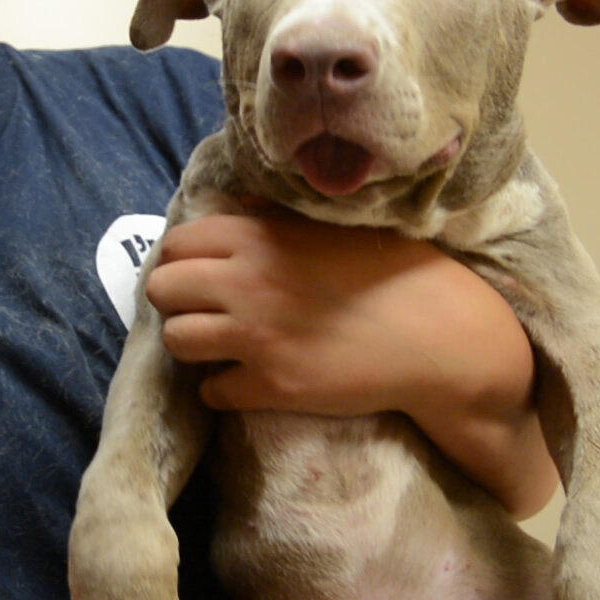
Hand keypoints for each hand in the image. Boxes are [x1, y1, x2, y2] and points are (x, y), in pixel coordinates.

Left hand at [142, 210, 557, 516]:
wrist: (437, 333)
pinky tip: (250, 380)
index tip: (201, 274)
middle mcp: (247, 284)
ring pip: (176, 342)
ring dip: (194, 345)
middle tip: (206, 311)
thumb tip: (229, 205)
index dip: (182, 260)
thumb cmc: (390, 271)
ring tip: (223, 347)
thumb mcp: (328, 227)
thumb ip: (271, 215)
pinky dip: (224, 389)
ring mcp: (256, 338)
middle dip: (177, 301)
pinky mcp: (273, 386)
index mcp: (258, 238)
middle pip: (162, 290)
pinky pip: (212, 393)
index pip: (176, 243)